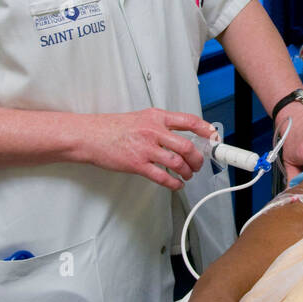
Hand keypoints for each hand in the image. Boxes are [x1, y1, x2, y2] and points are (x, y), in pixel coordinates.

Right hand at [82, 109, 215, 188]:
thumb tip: (180, 135)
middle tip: (199, 164)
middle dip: (197, 158)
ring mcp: (145, 148)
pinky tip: (176, 184)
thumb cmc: (113, 128)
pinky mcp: (136, 164)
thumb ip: (160, 125)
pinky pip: (162, 176)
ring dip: (187, 171)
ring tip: (188, 175)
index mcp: (156, 117)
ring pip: (177, 162)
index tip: (213, 136)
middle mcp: (153, 131)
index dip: (204, 129)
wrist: (89, 136)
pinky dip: (173, 183)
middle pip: (186, 146)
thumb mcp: (140, 118)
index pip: (187, 121)